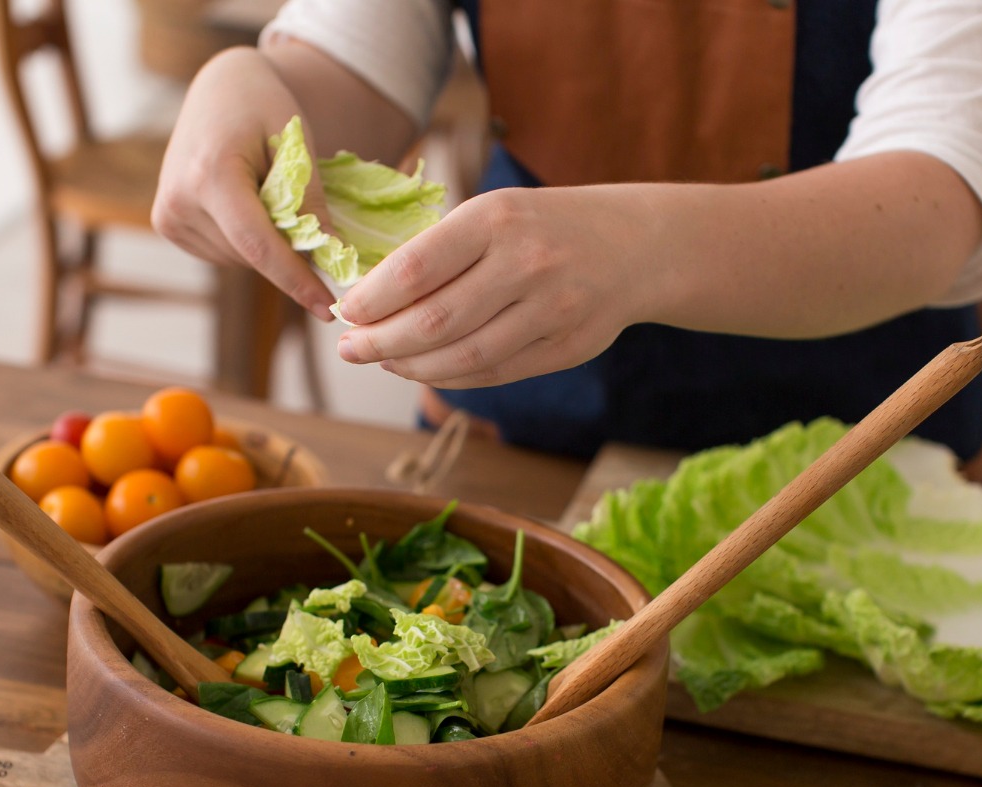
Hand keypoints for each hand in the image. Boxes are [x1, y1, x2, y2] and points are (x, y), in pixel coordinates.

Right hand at [151, 48, 335, 320]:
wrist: (220, 89)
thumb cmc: (263, 107)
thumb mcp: (295, 145)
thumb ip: (310, 201)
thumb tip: (332, 259)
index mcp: (209, 174)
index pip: (257, 245)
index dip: (295, 280)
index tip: (329, 309)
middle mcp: (179, 200)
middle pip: (250, 256)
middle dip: (288, 252)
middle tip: (310, 218)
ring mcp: (168, 216)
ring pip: (239, 260)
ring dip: (267, 244)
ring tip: (266, 193)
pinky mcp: (167, 224)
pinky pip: (224, 253)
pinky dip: (247, 241)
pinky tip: (246, 203)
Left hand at [333, 186, 653, 387]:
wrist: (636, 245)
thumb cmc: (543, 226)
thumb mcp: (495, 213)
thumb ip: (441, 250)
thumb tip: (368, 298)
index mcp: (497, 218)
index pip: (417, 267)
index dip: (372, 298)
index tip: (345, 311)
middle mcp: (527, 263)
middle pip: (435, 322)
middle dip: (380, 342)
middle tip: (349, 348)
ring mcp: (552, 309)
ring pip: (464, 357)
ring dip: (411, 367)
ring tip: (383, 360)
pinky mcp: (568, 347)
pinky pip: (494, 373)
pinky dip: (450, 378)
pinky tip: (424, 370)